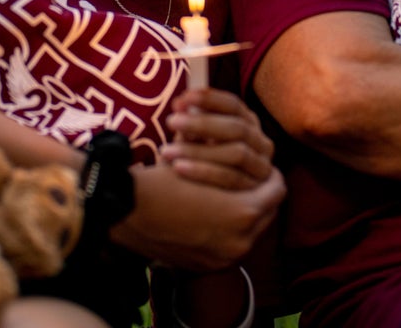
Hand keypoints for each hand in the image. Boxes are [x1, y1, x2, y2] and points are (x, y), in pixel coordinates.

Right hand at [111, 162, 283, 270]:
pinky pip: (230, 247)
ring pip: (251, 233)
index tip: (260, 165)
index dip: (269, 175)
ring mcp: (224, 259)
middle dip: (260, 196)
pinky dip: (228, 232)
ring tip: (229, 196)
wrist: (123, 213)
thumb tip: (238, 133)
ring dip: (245, 215)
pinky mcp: (206, 267)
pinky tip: (211, 215)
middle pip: (267, 214)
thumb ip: (227, 151)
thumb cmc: (162, 180)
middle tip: (248, 180)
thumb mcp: (200, 158)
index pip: (277, 191)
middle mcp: (240, 242)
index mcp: (244, 214)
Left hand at [160, 88, 274, 190]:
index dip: (209, 99)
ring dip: (200, 150)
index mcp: (248, 124)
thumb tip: (179, 104)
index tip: (181, 99)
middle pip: (237, 128)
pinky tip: (177, 169)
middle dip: (202, 123)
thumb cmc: (195, 167)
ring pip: (237, 153)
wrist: (204, 208)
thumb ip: (190, 125)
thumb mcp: (192, 143)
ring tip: (167, 150)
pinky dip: (204, 171)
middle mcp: (262, 143)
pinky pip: (233, 178)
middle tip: (171, 121)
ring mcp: (263, 168)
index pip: (233, 105)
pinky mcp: (259, 191)